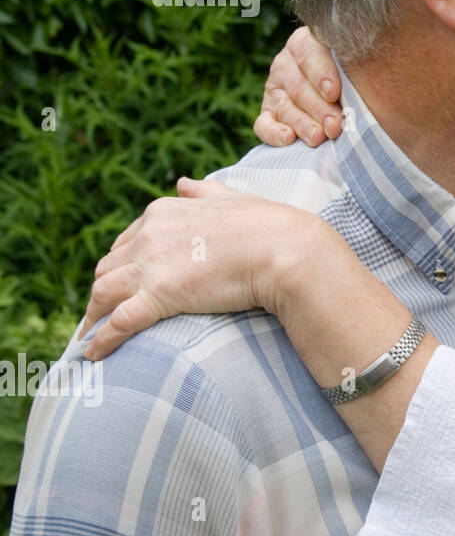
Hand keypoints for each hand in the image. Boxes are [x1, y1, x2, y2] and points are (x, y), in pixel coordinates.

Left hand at [79, 177, 318, 358]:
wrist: (284, 248)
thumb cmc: (267, 225)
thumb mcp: (230, 198)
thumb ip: (203, 191)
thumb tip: (183, 181)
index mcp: (163, 212)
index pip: (126, 240)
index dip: (122, 263)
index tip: (123, 280)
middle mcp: (149, 236)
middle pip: (108, 267)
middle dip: (104, 289)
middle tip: (104, 311)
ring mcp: (152, 266)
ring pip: (103, 293)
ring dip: (93, 316)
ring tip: (89, 335)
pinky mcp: (161, 296)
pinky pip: (119, 322)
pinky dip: (101, 340)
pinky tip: (94, 354)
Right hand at [255, 26, 344, 146]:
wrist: (341, 92)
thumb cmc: (354, 74)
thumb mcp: (354, 64)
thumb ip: (356, 68)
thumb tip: (373, 84)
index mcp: (306, 43)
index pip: (309, 54)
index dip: (321, 74)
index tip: (334, 92)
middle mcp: (286, 64)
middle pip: (299, 87)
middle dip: (318, 108)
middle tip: (335, 124)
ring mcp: (274, 89)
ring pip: (284, 107)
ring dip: (302, 124)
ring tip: (318, 137)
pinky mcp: (268, 113)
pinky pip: (263, 124)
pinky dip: (274, 132)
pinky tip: (289, 139)